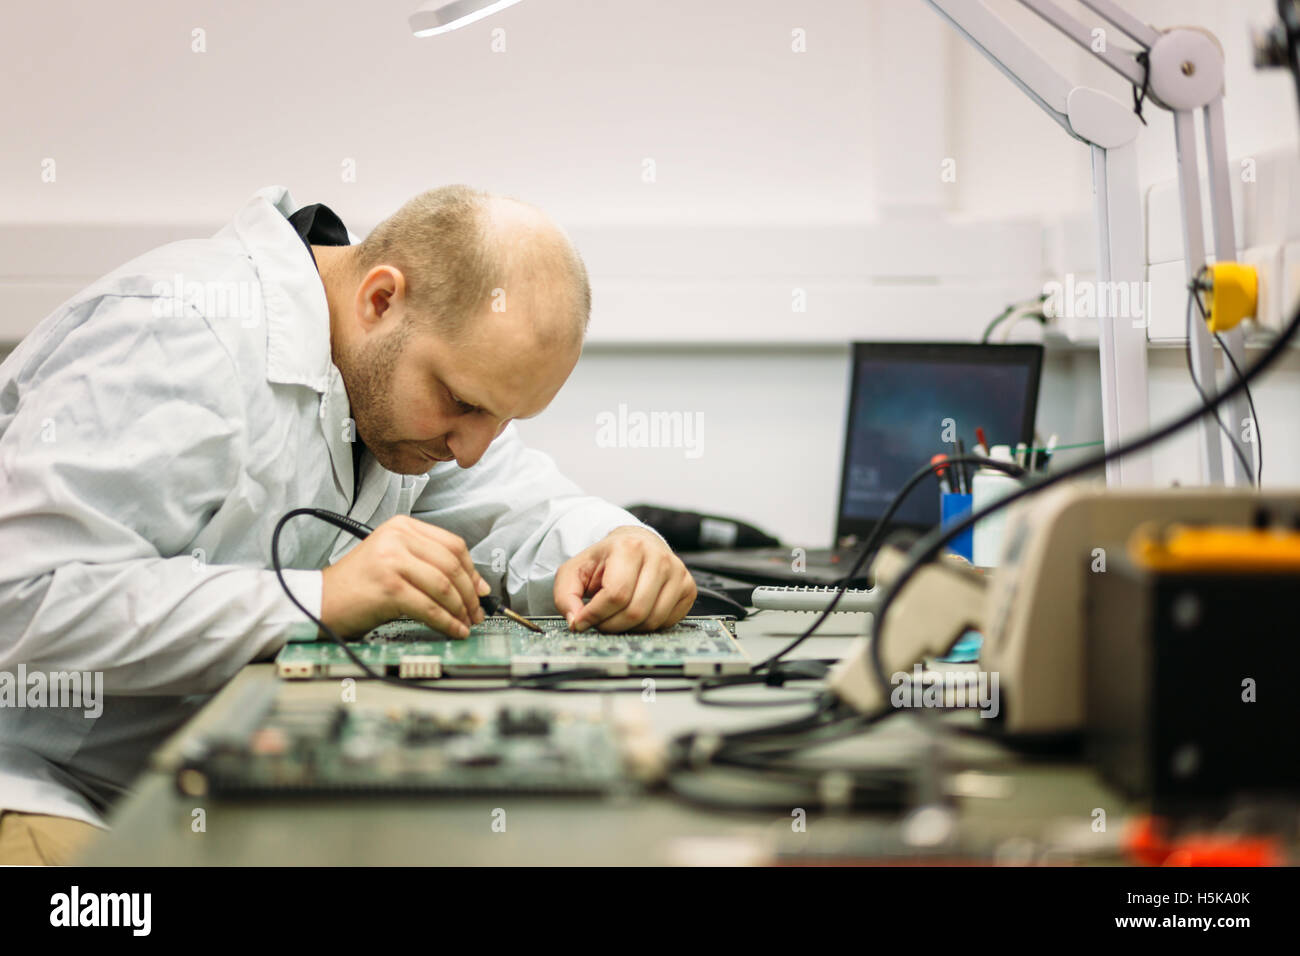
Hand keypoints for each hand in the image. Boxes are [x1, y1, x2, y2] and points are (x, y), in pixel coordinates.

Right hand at [319, 515, 491, 638]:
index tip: (480, 589)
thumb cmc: (357, 585)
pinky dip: (446, 622)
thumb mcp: (393, 560)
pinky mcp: (388, 587)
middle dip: (470, 593)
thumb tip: (472, 584)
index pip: (452, 544)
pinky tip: (453, 630)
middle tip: (478, 611)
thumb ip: (427, 564)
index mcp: (401, 526)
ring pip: (444, 587)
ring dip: (460, 610)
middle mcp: (397, 538)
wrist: (319, 601)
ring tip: (466, 623)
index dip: (472, 570)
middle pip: (452, 565)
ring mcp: (392, 561)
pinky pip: (429, 607)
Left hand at [553, 526, 696, 632]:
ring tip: (616, 616)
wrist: (635, 544)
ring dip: (629, 628)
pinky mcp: (688, 588)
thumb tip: (576, 622)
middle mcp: (658, 558)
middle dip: (611, 625)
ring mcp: (678, 573)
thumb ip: (566, 596)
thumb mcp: (575, 571)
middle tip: (600, 621)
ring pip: (652, 620)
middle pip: (635, 611)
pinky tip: (636, 612)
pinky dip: (648, 625)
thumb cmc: (606, 559)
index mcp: (629, 547)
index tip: (582, 621)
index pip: (616, 595)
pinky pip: (667, 622)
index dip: (595, 615)